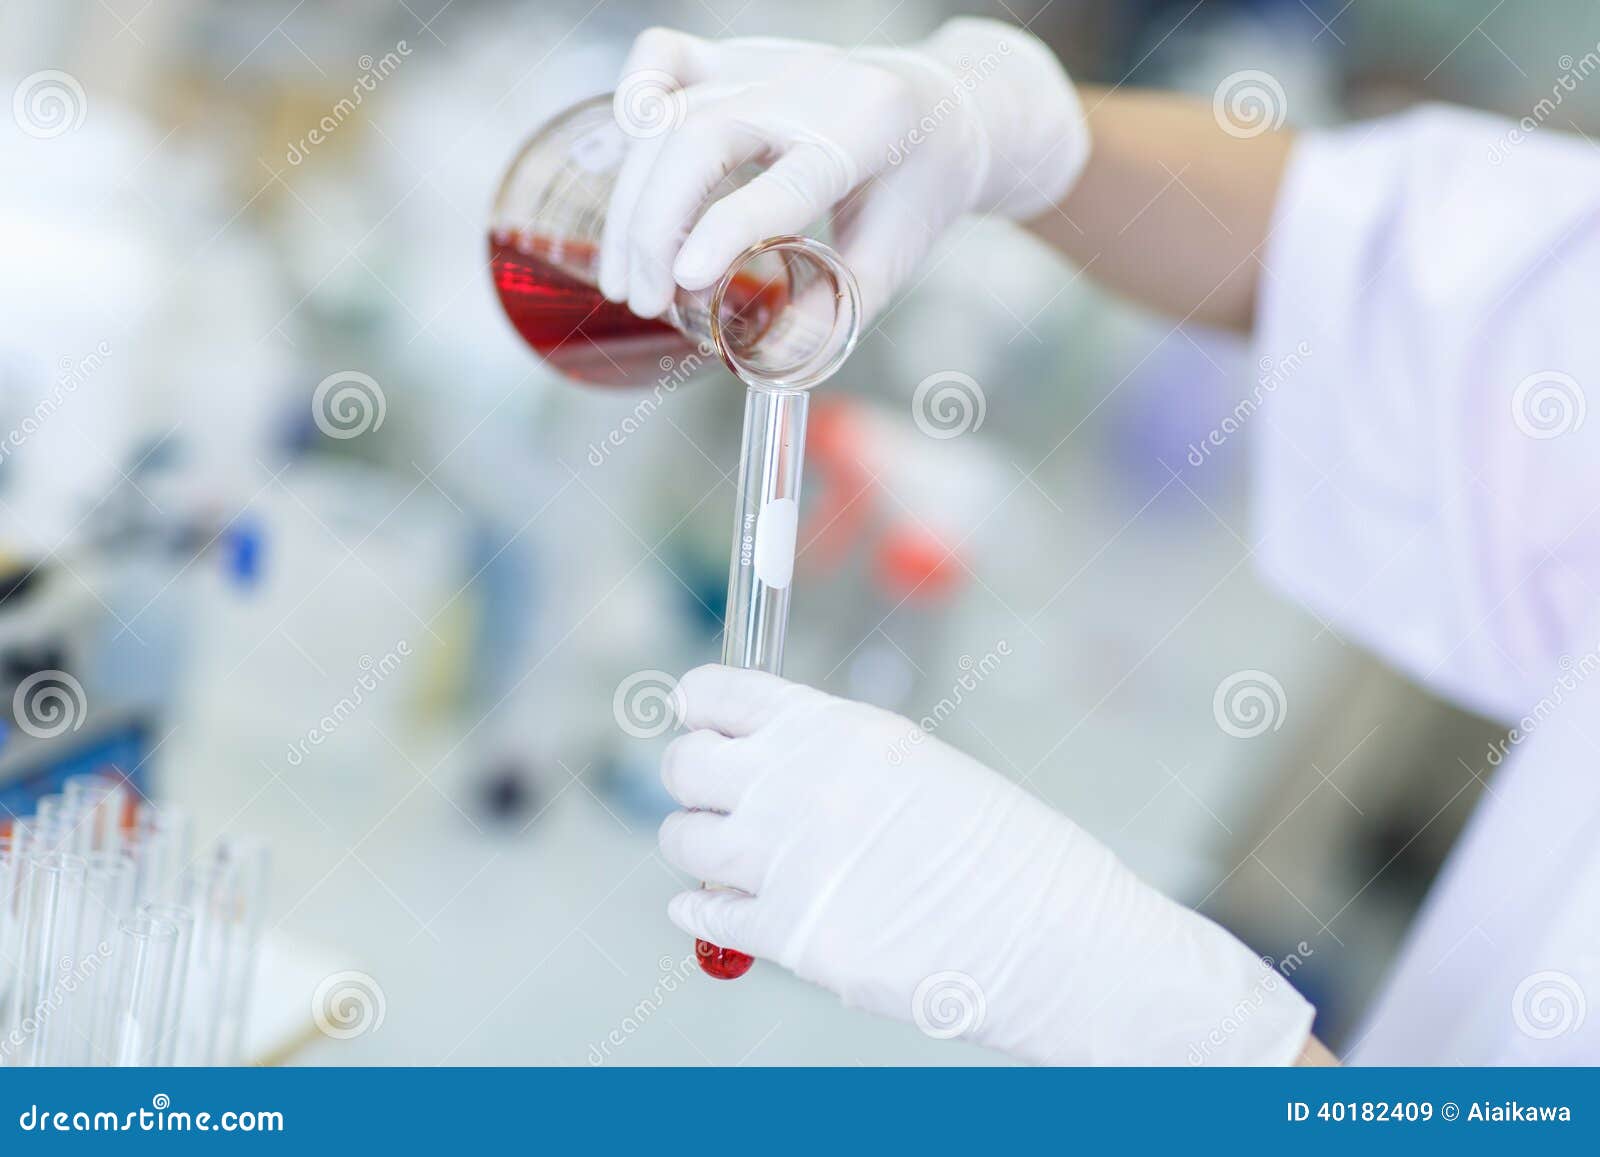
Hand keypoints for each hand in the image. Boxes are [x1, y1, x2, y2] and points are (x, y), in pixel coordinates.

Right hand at [599, 18, 1089, 320]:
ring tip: (625, 279)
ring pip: (669, 114)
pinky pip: (665, 56)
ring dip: (631, 201)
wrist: (940, 108)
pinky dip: (632, 98)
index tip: (683, 282)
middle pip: (702, 138)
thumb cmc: (917, 185)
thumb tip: (771, 362)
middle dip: (656, 226)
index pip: (785, 180)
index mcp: (867, 133)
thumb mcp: (894, 255)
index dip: (728, 229)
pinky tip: (622, 169)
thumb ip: (837, 309)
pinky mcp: (735, 58)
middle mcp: (809, 86)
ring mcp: (766, 64)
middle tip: (644, 301)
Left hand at [658, 665, 1313, 1064]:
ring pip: (682, 840)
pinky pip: (702, 915)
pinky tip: (722, 908)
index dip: (702, 710)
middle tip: (718, 799)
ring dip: (699, 847)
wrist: (1061, 942)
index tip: (706, 726)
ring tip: (732, 858)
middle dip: (694, 779)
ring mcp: (785, 861)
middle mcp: (797, 783)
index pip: (715, 693)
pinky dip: (704, 911)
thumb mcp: (921, 770)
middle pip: (682, 765)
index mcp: (836, 729)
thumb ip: (836, 763)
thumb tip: (770, 766)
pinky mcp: (789, 937)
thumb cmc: (1015, 857)